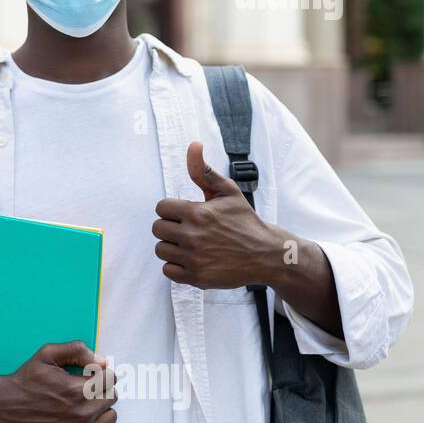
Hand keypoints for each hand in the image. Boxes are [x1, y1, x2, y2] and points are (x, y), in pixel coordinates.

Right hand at [0, 342, 117, 422]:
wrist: (5, 408)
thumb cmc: (26, 380)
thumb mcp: (46, 354)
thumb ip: (77, 350)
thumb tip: (102, 360)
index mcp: (79, 389)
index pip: (110, 379)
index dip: (99, 373)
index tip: (88, 375)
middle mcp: (83, 413)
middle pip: (111, 397)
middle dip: (100, 390)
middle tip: (82, 389)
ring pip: (110, 418)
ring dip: (100, 410)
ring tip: (82, 406)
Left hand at [152, 141, 280, 288]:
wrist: (266, 254)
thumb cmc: (244, 221)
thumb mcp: (227, 192)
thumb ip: (203, 171)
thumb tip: (193, 145)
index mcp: (197, 212)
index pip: (161, 208)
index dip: (172, 210)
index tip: (185, 214)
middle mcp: (193, 236)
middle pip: (157, 229)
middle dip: (170, 227)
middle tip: (187, 229)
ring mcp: (193, 258)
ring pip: (161, 249)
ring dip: (172, 247)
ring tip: (190, 244)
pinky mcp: (196, 277)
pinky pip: (168, 270)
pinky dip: (176, 266)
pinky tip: (191, 259)